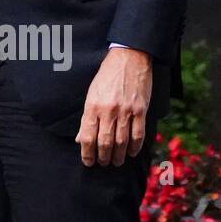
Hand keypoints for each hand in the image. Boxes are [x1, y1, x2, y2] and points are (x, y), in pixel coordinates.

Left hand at [75, 47, 151, 166]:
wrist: (129, 57)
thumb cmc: (108, 76)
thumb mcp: (92, 94)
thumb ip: (87, 117)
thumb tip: (80, 139)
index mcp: (93, 106)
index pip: (87, 136)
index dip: (87, 153)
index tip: (88, 162)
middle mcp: (108, 110)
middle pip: (104, 142)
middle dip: (103, 157)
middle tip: (103, 163)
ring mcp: (125, 110)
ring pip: (121, 141)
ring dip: (119, 155)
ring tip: (117, 162)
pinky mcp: (140, 109)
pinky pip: (138, 134)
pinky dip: (135, 147)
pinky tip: (132, 153)